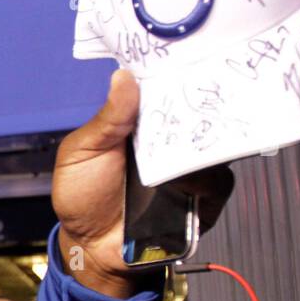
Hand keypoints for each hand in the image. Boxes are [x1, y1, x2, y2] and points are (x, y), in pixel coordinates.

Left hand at [51, 70, 233, 297]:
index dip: (177, 73)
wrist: (91, 248)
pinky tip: (191, 178)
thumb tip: (124, 76)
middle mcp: (170, 141)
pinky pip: (218, 181)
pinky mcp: (203, 197)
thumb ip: (107, 119)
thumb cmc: (81, 195)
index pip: (166, 90)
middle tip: (211, 83)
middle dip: (205, 98)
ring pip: (215, 144)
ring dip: (209, 138)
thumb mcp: (82, 153)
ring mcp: (190, 168)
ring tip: (202, 130)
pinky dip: (207, 179)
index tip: (188, 52)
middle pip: (198, 112)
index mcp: (141, 124)